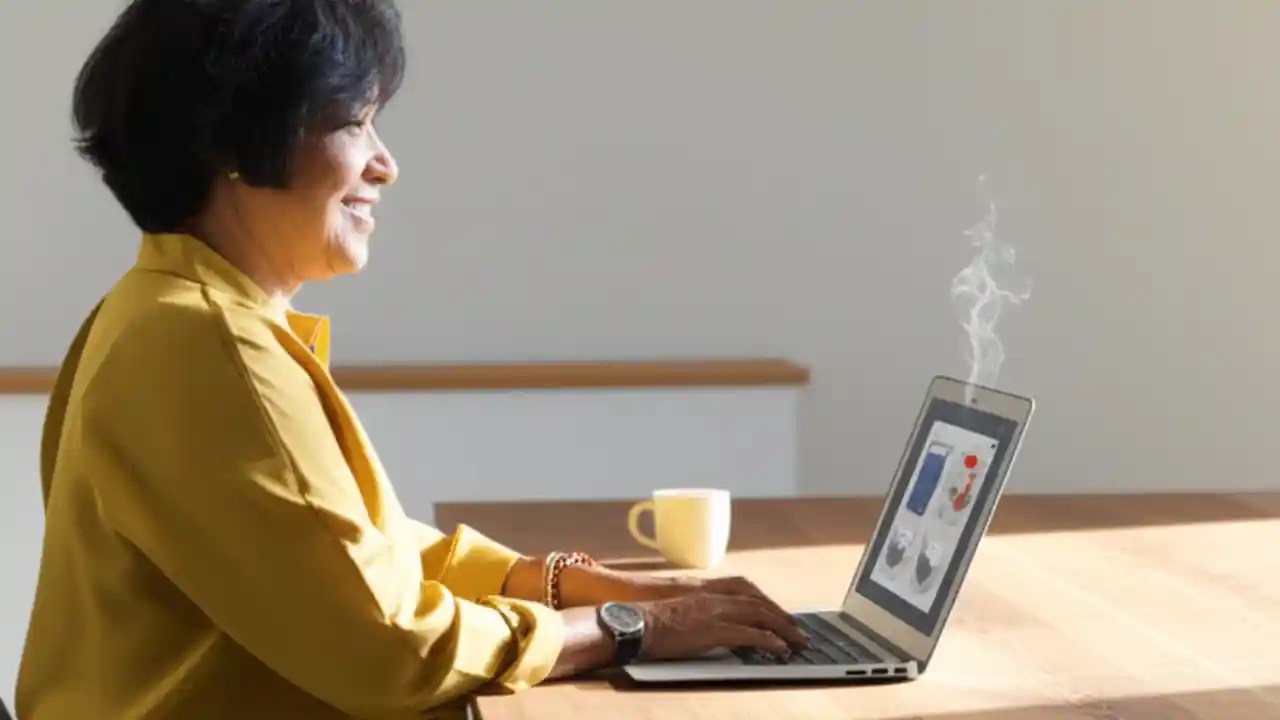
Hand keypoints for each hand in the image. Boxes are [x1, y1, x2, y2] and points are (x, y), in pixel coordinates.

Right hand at [635, 592, 808, 659]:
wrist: (634, 622)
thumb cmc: (650, 620)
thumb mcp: (680, 611)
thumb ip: (699, 614)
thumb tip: (711, 627)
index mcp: (706, 592)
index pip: (747, 592)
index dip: (767, 603)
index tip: (780, 614)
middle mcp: (714, 597)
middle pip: (758, 602)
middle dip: (781, 616)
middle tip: (798, 630)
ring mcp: (715, 612)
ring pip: (760, 615)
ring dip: (783, 628)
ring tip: (798, 640)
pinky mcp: (713, 630)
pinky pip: (749, 634)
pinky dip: (768, 640)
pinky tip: (780, 648)